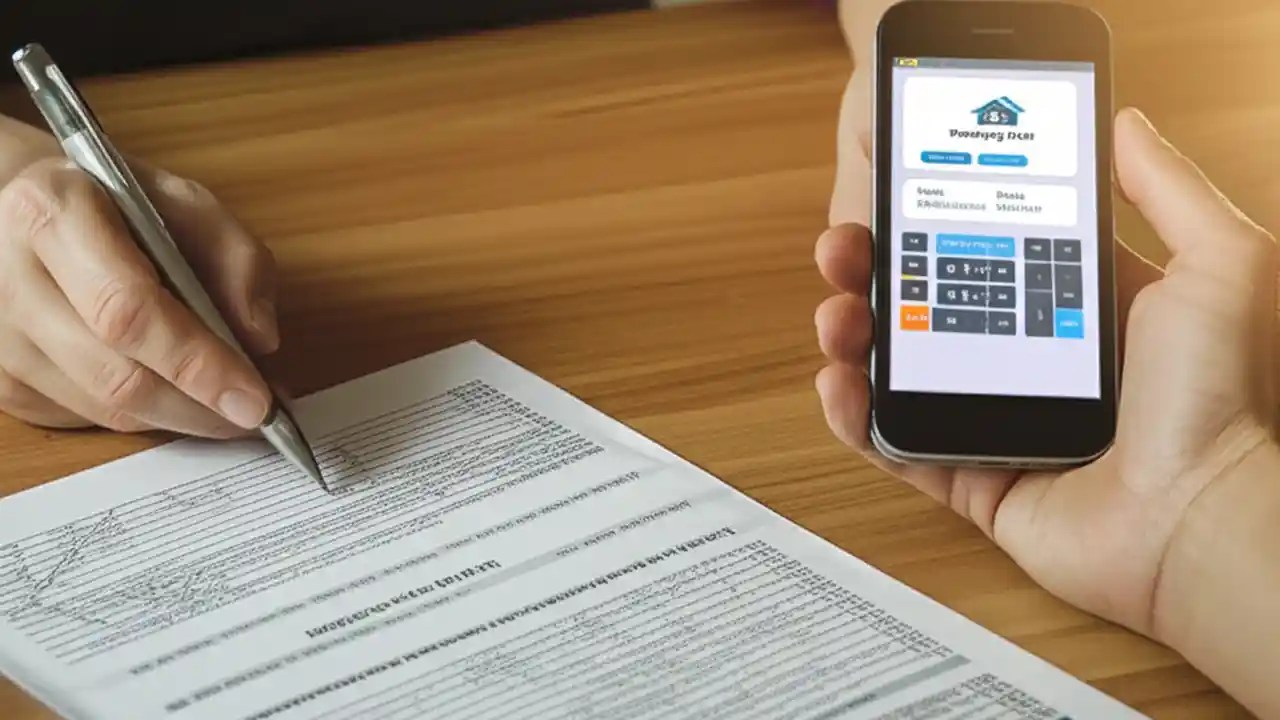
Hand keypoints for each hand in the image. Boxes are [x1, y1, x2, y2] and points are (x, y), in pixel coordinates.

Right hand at [0, 156, 280, 437]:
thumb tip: (258, 338)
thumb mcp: (182, 202)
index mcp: (52, 213)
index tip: (254, 398)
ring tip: (223, 404)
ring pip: (101, 407)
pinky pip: (82, 419)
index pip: (129, 309)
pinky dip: (140, 415)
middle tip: (253, 415)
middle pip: (115, 374)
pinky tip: (170, 394)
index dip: (198, 363)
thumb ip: (236, 258)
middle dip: (198, 406)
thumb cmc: (109, 204)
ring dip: (177, 417)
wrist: (13, 207)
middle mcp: (6, 276)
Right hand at [814, 105, 1278, 640]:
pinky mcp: (975, 481)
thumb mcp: (1217, 264)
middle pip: (933, 307)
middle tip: (842, 251)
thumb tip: (1122, 124)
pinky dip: (857, 418)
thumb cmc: (1221, 399)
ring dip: (857, 339)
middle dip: (876, 276)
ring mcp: (1001, 422)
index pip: (991, 251)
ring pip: (904, 372)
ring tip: (834, 315)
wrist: (1201, 517)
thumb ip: (1168, 189)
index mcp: (1082, 310)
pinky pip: (899, 446)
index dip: (935, 222)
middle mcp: (1036, 362)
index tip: (893, 197)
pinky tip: (837, 382)